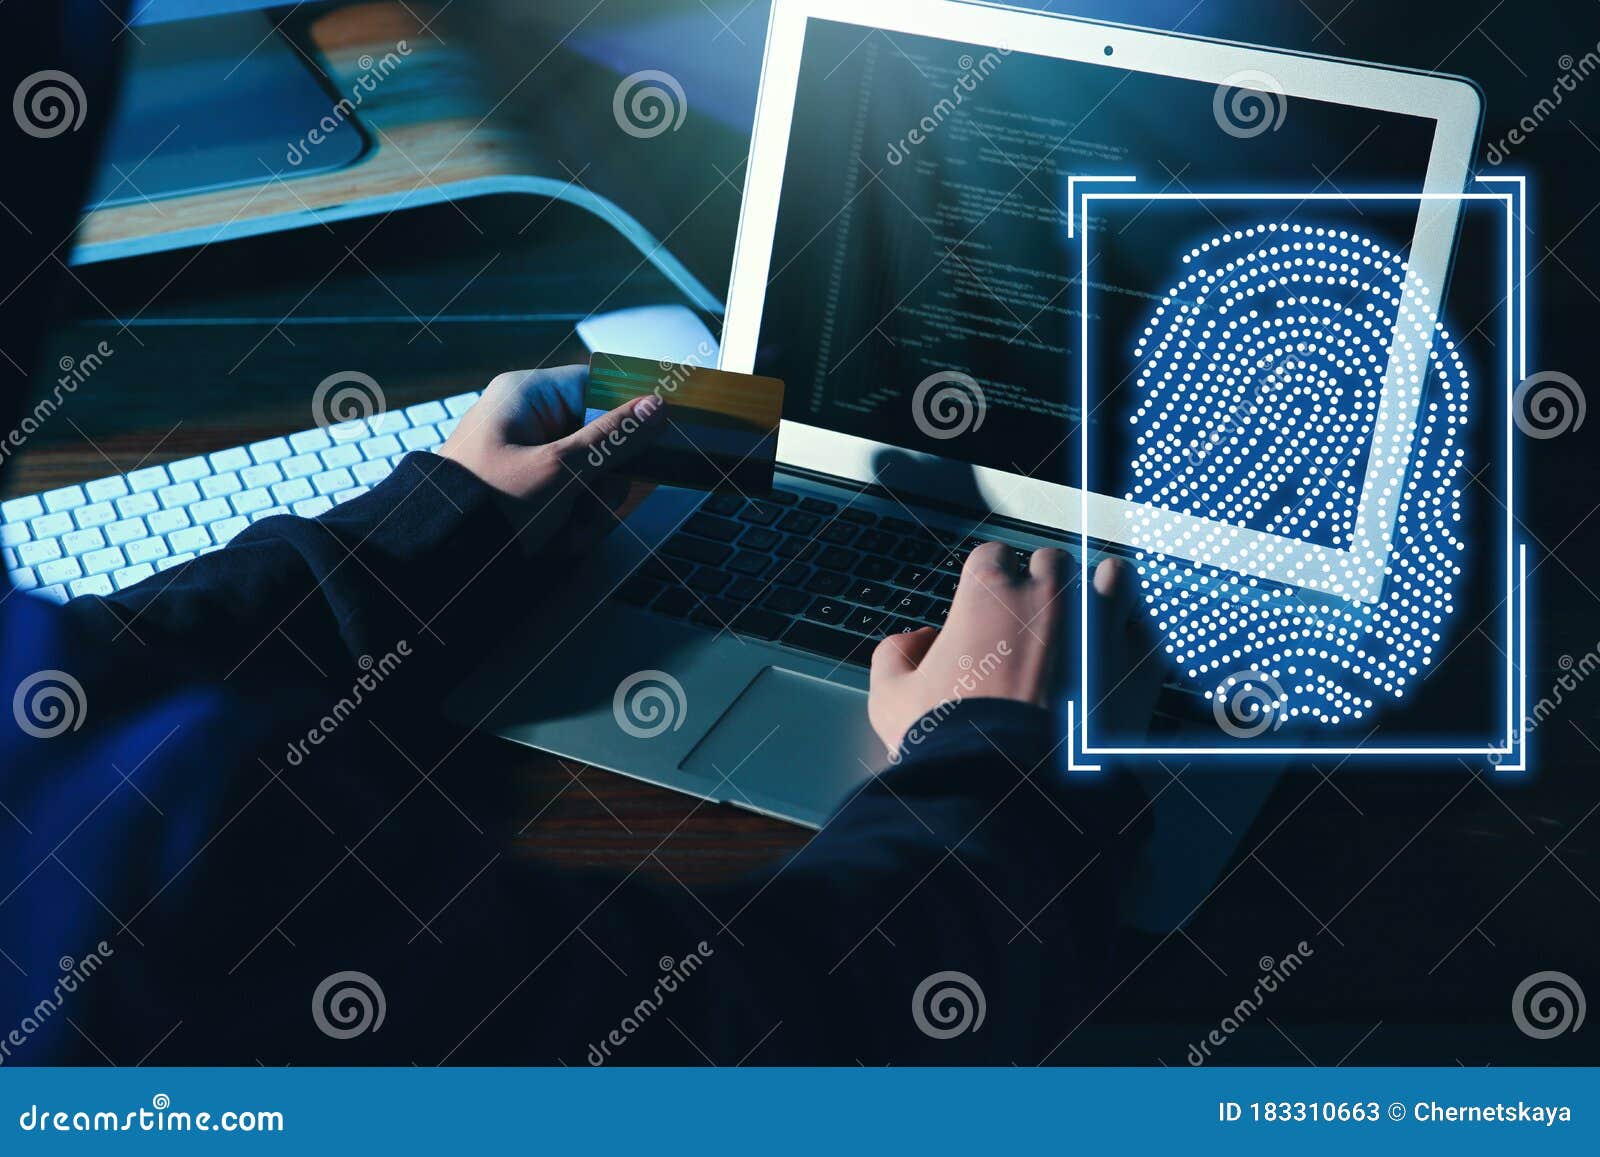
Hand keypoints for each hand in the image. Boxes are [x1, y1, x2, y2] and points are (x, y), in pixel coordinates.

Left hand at [438, 365, 663, 553]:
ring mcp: (527, 454)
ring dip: (588, 510)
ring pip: (590, 475)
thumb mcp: (560, 471)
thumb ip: (613, 439)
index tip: (656, 440)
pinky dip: (569, 523)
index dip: (629, 415)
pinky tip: (554, 541)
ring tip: (564, 532)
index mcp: (527, 395)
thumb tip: (656, 407)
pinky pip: (569, 497)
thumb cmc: (488, 505)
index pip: (598, 386)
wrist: (436, 559)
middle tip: (590, 505)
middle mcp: (527, 418)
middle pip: (601, 438)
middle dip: (603, 482)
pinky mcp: (526, 487)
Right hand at [867, 545, 1154, 757]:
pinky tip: (1116, 655)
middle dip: (1041, 588)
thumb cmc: (952, 743)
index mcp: (990, 589)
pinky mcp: (1140, 662)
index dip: (989, 583)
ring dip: (1097, 592)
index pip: (994, 556)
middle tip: (1032, 626)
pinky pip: (1144, 626)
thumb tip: (918, 641)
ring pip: (1111, 576)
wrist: (1013, 792)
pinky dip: (1131, 637)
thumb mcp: (892, 698)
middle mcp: (1050, 593)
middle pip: (1051, 564)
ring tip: (1086, 621)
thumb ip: (896, 654)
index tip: (988, 610)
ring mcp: (1102, 622)